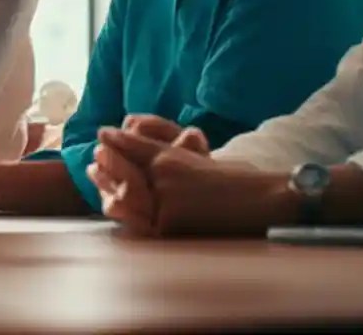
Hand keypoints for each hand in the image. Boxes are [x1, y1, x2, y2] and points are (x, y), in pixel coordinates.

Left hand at [92, 128, 287, 236]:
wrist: (267, 203)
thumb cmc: (243, 181)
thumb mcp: (204, 160)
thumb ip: (177, 160)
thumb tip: (154, 163)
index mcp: (171, 159)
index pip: (135, 146)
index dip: (117, 140)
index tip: (103, 133)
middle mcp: (161, 177)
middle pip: (122, 170)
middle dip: (107, 162)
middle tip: (95, 155)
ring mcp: (162, 204)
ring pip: (125, 196)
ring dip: (108, 185)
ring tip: (97, 175)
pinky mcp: (168, 230)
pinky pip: (138, 225)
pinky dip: (124, 214)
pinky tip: (113, 205)